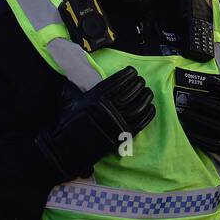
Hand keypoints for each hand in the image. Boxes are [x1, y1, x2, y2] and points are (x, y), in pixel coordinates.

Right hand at [35, 66, 155, 180]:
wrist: (68, 147)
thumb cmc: (68, 122)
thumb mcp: (70, 100)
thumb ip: (76, 86)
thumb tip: (74, 72)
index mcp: (96, 98)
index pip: (118, 81)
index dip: (127, 74)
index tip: (132, 71)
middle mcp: (109, 108)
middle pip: (131, 91)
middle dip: (138, 84)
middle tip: (141, 81)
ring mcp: (118, 122)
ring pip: (139, 105)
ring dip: (146, 97)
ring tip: (148, 92)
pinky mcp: (124, 134)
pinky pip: (142, 121)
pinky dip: (149, 113)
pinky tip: (151, 107)